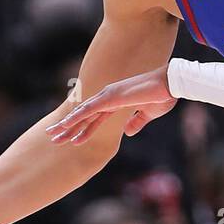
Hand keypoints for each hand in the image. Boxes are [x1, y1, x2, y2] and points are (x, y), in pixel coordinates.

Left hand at [45, 67, 176, 145]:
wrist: (171, 83)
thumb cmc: (163, 95)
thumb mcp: (148, 114)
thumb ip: (137, 123)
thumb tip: (128, 133)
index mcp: (116, 101)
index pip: (94, 118)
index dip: (82, 129)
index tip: (70, 139)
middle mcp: (108, 97)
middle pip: (84, 116)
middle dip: (68, 127)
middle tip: (52, 137)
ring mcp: (108, 95)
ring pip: (82, 113)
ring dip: (66, 124)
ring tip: (53, 135)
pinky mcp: (111, 97)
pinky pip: (89, 109)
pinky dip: (76, 117)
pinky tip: (65, 125)